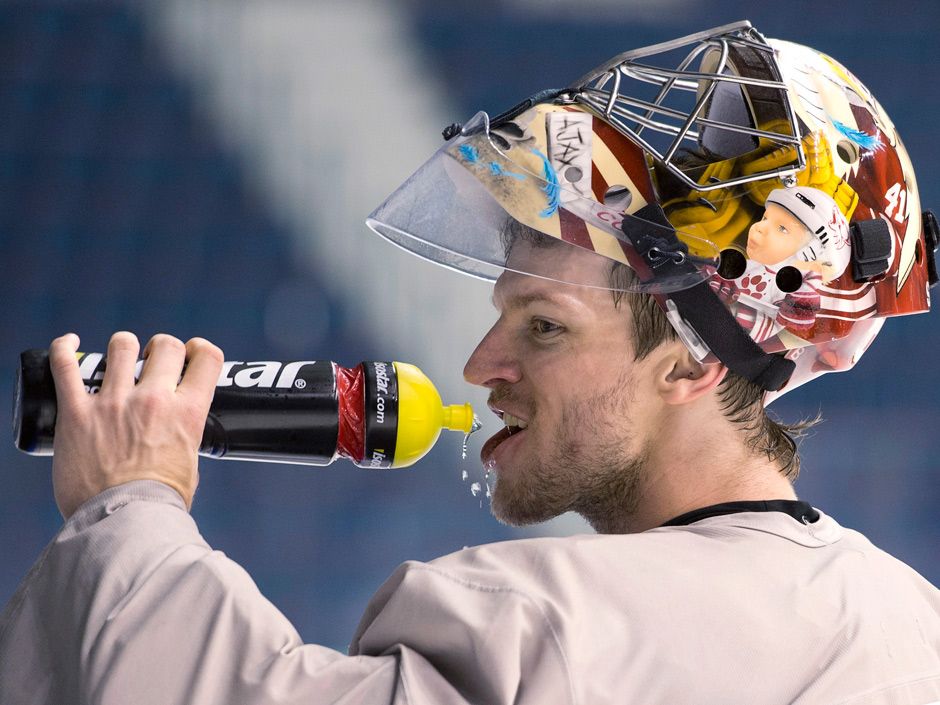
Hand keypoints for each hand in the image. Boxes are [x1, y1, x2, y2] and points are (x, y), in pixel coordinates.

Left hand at [49, 332, 223, 518]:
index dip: (201, 350)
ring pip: (122, 346)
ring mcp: (113, 403)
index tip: (192, 353)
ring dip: (124, 346)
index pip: (207, 358)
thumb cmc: (158, 503)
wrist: (122, 522)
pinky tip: (69, 343)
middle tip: (154, 362)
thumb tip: (178, 435)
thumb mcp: (189, 465)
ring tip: (120, 356)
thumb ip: (185, 440)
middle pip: (166, 346)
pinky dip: (64, 348)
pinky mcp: (77, 412)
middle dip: (162, 348)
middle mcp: (153, 400)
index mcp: (187, 413)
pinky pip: (66, 366)